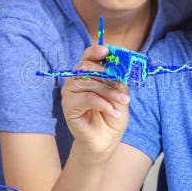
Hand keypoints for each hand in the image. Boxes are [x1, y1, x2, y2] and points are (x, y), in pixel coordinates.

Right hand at [61, 45, 129, 161]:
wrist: (105, 140)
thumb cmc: (111, 115)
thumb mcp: (120, 94)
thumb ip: (119, 79)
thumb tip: (123, 66)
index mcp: (87, 74)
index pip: (87, 57)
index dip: (96, 51)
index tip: (107, 51)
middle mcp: (75, 80)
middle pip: (87, 67)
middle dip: (108, 75)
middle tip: (122, 86)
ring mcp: (69, 93)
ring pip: (89, 83)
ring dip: (109, 92)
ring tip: (123, 102)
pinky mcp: (68, 106)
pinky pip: (87, 98)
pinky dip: (104, 104)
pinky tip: (114, 112)